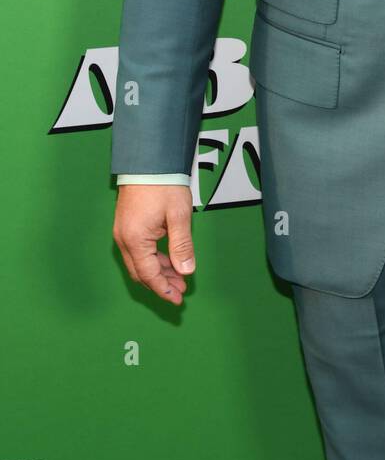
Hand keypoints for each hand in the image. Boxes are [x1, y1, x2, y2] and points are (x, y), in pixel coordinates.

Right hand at [113, 185, 194, 306]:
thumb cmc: (163, 184)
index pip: (149, 274)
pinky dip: (154, 259)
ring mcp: (124, 232)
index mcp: (135, 239)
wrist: (148, 160)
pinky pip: (139, 251)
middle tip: (181, 291)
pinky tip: (169, 260)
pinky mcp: (127, 226)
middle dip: (161, 284)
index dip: (164, 289)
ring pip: (140, 262)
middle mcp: (124, 239)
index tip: (177, 299)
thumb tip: (186, 271)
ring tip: (179, 277)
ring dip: (159, 272)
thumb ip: (182, 245)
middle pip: (141, 272)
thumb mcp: (178, 216)